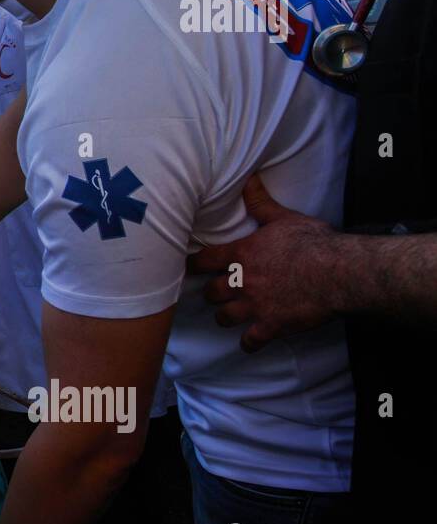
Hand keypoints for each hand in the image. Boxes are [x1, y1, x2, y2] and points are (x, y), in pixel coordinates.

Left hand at [188, 175, 339, 351]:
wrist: (338, 272)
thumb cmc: (313, 242)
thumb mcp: (284, 218)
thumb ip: (261, 203)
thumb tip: (248, 179)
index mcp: (242, 255)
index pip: (204, 261)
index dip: (192, 265)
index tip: (185, 268)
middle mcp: (242, 282)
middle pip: (212, 293)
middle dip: (212, 293)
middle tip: (215, 293)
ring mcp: (254, 306)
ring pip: (224, 318)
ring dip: (225, 317)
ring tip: (227, 316)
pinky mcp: (271, 326)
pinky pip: (251, 341)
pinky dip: (248, 344)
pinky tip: (249, 344)